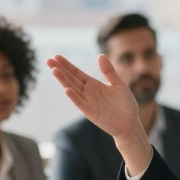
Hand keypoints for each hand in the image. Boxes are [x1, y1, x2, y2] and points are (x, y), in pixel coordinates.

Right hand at [47, 54, 151, 173]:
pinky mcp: (91, 113)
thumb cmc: (125, 104)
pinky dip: (74, 97)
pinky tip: (66, 90)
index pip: (76, 73)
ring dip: (64, 80)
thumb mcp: (118, 84)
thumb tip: (100, 55)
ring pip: (73, 89)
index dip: (67, 65)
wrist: (130, 124)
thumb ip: (109, 71)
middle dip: (60, 70)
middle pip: (71, 79)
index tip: (56, 56)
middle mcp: (88, 92)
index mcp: (93, 84)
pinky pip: (81, 104)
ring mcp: (88, 102)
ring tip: (54, 70)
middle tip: (48, 60)